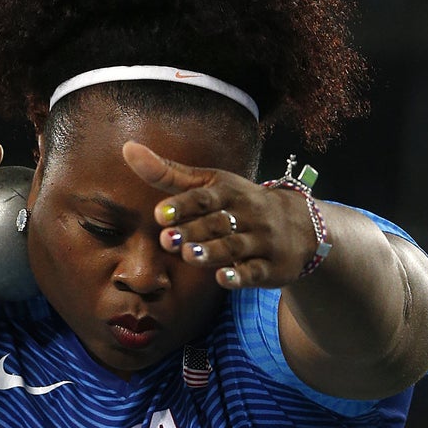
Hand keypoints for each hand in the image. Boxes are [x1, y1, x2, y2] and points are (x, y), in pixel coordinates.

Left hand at [122, 141, 318, 288]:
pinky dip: (240, 276)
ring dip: (212, 252)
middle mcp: (246, 214)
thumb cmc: (238, 201)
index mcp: (228, 192)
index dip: (183, 205)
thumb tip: (128, 149)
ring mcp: (260, 241)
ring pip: (234, 247)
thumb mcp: (208, 183)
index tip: (160, 213)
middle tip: (165, 240)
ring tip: (189, 255)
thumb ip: (167, 172)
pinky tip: (223, 278)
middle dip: (192, 231)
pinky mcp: (271, 267)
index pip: (204, 197)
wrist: (299, 224)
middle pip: (216, 224)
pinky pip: (256, 272)